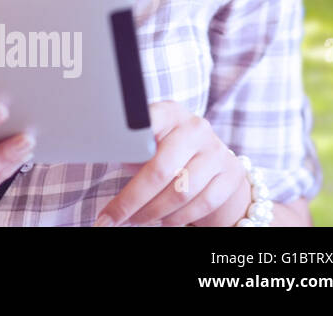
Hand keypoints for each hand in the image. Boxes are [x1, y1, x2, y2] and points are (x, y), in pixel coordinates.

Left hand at [95, 101, 249, 226]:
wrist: (212, 160)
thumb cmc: (166, 149)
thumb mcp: (149, 141)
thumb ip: (131, 148)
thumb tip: (100, 157)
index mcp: (169, 112)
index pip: (145, 124)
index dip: (125, 144)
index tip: (106, 154)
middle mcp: (195, 128)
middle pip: (160, 169)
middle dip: (132, 199)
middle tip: (112, 216)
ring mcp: (217, 151)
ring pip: (181, 192)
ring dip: (153, 212)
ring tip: (135, 219)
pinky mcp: (232, 175)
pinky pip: (201, 204)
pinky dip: (178, 217)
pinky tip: (162, 221)